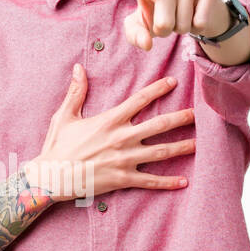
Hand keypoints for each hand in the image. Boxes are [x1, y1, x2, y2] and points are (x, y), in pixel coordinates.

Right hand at [23, 64, 195, 201]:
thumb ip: (76, 92)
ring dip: (181, 147)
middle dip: (180, 118)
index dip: (158, 89)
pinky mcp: (123, 179)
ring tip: (198, 144)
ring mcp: (124, 160)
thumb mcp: (64, 116)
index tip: (173, 82)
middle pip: (158, 125)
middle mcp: (121, 138)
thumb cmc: (57, 147)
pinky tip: (184, 182)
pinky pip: (150, 181)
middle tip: (198, 114)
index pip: (140, 100)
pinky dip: (168, 182)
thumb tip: (78, 68)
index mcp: (110, 120)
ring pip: (160, 152)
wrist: (51, 177)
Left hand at [123, 0, 230, 50]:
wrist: (191, 12)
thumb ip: (136, 35)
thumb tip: (147, 44)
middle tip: (164, 25)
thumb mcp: (143, 26)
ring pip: (184, 22)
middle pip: (164, 17)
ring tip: (181, 18)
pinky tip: (195, 16)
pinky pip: (201, 22)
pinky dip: (197, 28)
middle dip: (163, 29)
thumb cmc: (160, 16)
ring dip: (181, 28)